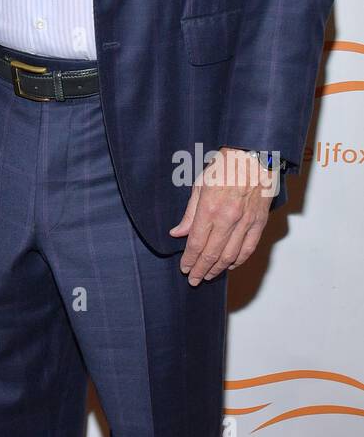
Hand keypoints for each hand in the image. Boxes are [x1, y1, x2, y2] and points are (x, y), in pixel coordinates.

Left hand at [168, 147, 276, 284]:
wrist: (255, 155)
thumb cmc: (226, 165)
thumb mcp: (200, 184)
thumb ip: (189, 212)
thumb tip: (177, 233)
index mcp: (210, 208)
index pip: (197, 243)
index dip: (189, 259)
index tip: (184, 268)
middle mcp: (229, 218)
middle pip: (212, 254)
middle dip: (200, 270)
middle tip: (193, 280)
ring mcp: (246, 222)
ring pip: (230, 255)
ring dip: (217, 269)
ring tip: (208, 276)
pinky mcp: (259, 222)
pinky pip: (248, 248)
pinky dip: (238, 261)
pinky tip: (229, 266)